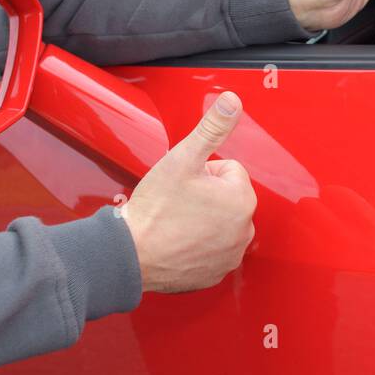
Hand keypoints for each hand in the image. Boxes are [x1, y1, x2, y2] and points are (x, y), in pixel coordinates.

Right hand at [122, 91, 256, 292]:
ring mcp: (231, 255)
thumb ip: (212, 127)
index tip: (183, 184)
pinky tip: (178, 241)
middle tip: (177, 202)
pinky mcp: (216, 273)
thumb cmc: (155, 208)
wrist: (130, 254)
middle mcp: (244, 230)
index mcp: (242, 200)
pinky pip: (211, 249)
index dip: (202, 172)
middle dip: (205, 195)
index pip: (228, 170)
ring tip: (176, 221)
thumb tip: (232, 101)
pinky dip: (198, 244)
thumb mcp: (184, 158)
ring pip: (219, 222)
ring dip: (203, 219)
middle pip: (226, 197)